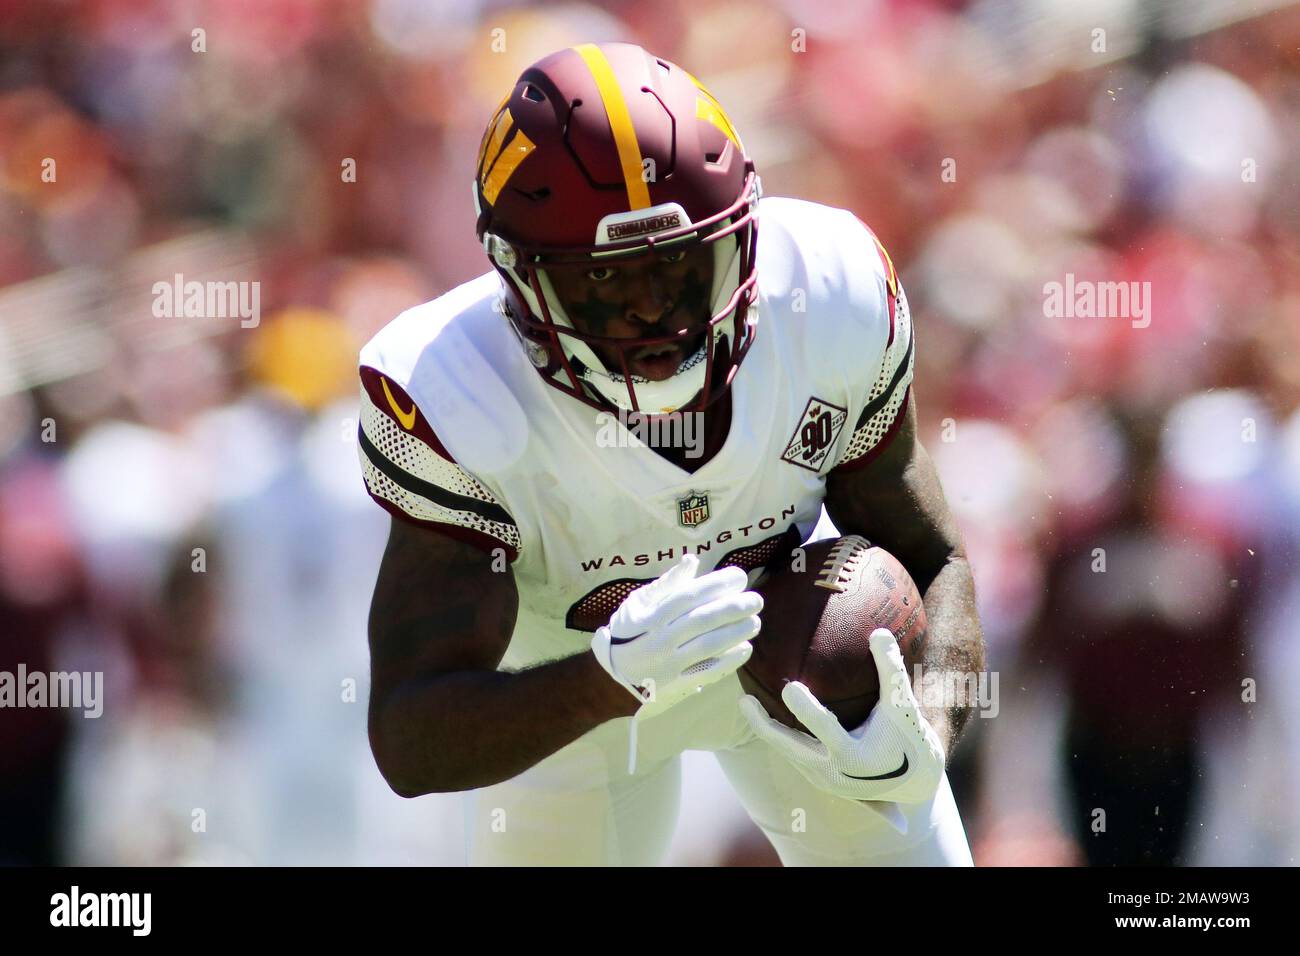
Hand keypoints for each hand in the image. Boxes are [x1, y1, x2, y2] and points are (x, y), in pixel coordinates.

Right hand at [592, 553, 761, 717]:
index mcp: (652, 616)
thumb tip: (692, 560)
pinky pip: (708, 672)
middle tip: (757, 600)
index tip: (739, 577)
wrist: (611, 678)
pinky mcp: (678, 684)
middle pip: (702, 620)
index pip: (688, 596)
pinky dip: (729, 661)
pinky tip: (746, 648)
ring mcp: (670, 664)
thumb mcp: (638, 604)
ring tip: (755, 621)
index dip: (716, 584)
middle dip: (733, 608)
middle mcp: (662, 638)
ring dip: (736, 633)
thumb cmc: (627, 634)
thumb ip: (667, 584)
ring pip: (708, 646)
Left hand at [739, 628, 944, 804]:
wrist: (913, 786)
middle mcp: (832, 772)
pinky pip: (790, 753)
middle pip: (788, 747)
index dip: (806, 709)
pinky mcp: (816, 777)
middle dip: (763, 725)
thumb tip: (878, 632)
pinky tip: (763, 711)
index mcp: (853, 757)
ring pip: (784, 751)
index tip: (789, 686)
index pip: (824, 729)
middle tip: (744, 700)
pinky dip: (775, 734)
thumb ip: (890, 671)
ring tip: (744, 701)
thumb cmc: (909, 740)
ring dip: (763, 728)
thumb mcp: (904, 707)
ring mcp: (820, 778)